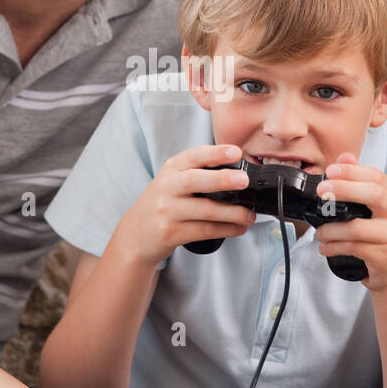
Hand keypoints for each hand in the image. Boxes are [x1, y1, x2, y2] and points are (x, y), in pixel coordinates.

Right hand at [118, 143, 254, 265]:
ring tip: (250, 215)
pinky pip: (204, 231)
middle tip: (244, 180)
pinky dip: (226, 229)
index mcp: (171, 169)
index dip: (215, 153)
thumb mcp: (172, 181)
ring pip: (205, 210)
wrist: (136, 234)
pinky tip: (239, 228)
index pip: (193, 156)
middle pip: (195, 181)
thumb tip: (239, 170)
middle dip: (222, 179)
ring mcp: (167, 211)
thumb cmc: (162, 203)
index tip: (235, 152)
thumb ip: (198, 172)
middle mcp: (167, 187)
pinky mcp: (170, 233)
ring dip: (233, 213)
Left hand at [314, 152, 386, 292]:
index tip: (330, 170)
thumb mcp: (369, 206)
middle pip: (374, 194)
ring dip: (332, 230)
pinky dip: (335, 247)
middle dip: (345, 189)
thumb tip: (344, 157)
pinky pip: (355, 249)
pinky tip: (326, 247)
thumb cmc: (377, 233)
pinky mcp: (386, 256)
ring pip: (358, 228)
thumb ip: (357, 180)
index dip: (352, 171)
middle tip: (321, 191)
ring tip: (320, 232)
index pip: (375, 176)